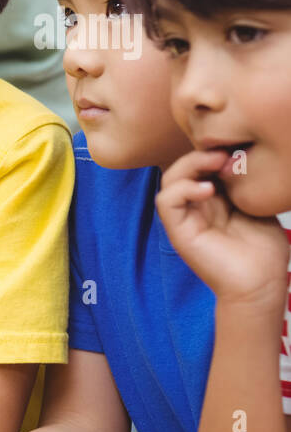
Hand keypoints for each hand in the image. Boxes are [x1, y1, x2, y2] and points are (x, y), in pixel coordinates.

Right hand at [156, 149, 289, 305]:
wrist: (262, 284)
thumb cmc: (264, 251)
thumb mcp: (259, 206)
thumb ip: (246, 184)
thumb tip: (242, 155)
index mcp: (213, 200)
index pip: (200, 166)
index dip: (212, 152)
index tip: (237, 147)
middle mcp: (195, 207)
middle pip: (182, 168)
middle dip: (201, 154)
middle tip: (226, 153)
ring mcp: (185, 219)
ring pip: (169, 180)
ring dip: (189, 166)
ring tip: (216, 164)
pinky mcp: (179, 232)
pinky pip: (166, 202)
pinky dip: (183, 189)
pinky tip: (208, 190)